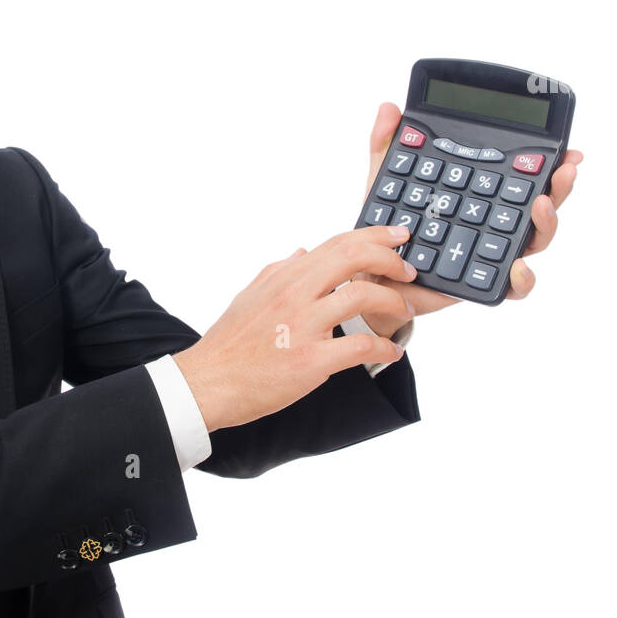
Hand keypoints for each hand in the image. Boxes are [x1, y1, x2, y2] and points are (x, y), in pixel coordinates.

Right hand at [172, 225, 416, 432]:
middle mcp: (295, 294)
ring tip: (404, 311)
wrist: (208, 381)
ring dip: (393, 303)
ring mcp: (302, 326)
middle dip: (390, 260)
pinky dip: (384, 347)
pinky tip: (390, 352)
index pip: (337, 243)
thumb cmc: (229, 342)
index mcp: (285, 277)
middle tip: (408, 271)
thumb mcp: (251, 294)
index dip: (374, 235)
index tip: (398, 236)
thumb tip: (303, 252)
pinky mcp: (309, 360)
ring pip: (361, 297)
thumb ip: (280, 270)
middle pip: (354, 259)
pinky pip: (359, 347)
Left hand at [355, 102, 584, 332]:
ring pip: (535, 239)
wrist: (374, 272)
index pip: (522, 174)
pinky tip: (518, 267)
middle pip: (540, 203)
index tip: (566, 150)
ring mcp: (492, 251)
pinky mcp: (481, 281)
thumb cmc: (388, 225)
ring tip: (541, 205)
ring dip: (547, 222)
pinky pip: (513, 287)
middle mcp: (495, 221)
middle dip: (560, 185)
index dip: (548, 162)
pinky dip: (523, 280)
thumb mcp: (386, 178)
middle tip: (564, 170)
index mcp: (483, 193)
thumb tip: (388, 107)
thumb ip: (386, 142)